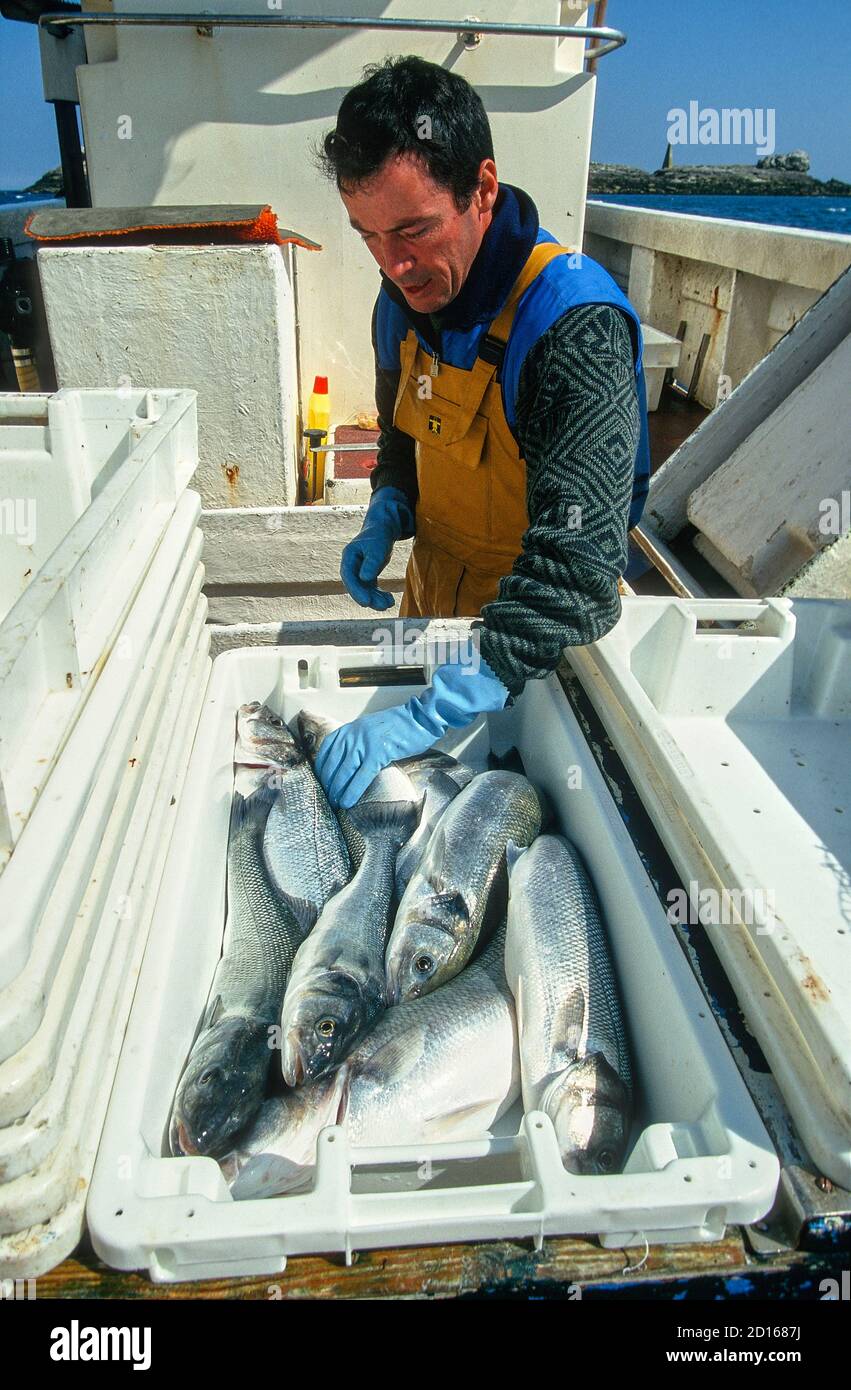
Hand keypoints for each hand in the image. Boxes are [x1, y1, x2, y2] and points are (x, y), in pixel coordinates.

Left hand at [315, 659, 509, 808]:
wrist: (419, 718)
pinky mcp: (378, 753)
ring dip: (336, 790)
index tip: (321, 782)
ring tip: (334, 804)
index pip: (327, 750)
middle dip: (327, 783)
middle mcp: (353, 735)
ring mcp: (364, 743)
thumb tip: (349, 762)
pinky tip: (347, 802)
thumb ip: (358, 741)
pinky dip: (352, 790)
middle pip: (332, 763)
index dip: (322, 769)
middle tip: (325, 798)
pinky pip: (361, 776)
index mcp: (350, 729)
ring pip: (344, 771)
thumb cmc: (399, 726)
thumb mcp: (371, 729)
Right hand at [340, 486, 413, 609]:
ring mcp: (358, 571)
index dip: (356, 591)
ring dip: (375, 599)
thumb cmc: (380, 535)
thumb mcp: (377, 547)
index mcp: (349, 557)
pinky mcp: (367, 575)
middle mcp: (351, 566)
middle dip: (368, 597)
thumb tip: (364, 578)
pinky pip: (371, 589)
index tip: (366, 602)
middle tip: (382, 606)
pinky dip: (379, 595)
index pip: (349, 577)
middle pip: (355, 586)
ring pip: (363, 590)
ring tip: (389, 603)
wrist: (383, 529)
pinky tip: (389, 600)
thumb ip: (371, 562)